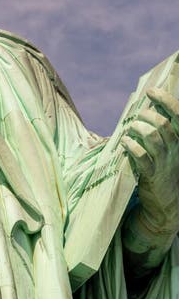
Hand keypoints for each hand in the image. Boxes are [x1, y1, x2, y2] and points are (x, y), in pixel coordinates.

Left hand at [121, 88, 178, 235]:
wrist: (167, 206)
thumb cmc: (165, 171)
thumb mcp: (169, 150)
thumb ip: (161, 132)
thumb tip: (146, 108)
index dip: (166, 100)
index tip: (151, 92)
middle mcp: (176, 150)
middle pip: (163, 125)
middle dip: (146, 116)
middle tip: (137, 118)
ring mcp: (165, 164)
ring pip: (153, 138)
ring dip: (137, 129)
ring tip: (130, 130)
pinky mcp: (152, 176)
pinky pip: (142, 157)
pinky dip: (131, 146)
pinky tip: (125, 143)